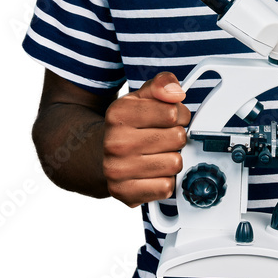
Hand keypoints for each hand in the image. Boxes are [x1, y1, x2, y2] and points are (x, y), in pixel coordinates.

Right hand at [102, 71, 190, 207]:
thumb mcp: (141, 97)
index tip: (171, 118)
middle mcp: (115, 142)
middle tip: (163, 138)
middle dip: (176, 137)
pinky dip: (165, 181)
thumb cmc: (127, 126)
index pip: (173, 113)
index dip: (179, 114)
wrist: (98, 155)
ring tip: (157, 155)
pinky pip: (166, 187)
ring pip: (175, 164)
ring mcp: (117, 170)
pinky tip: (153, 173)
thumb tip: (175, 92)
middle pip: (177, 138)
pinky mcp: (124, 193)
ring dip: (172, 160)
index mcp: (119, 114)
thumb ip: (162, 84)